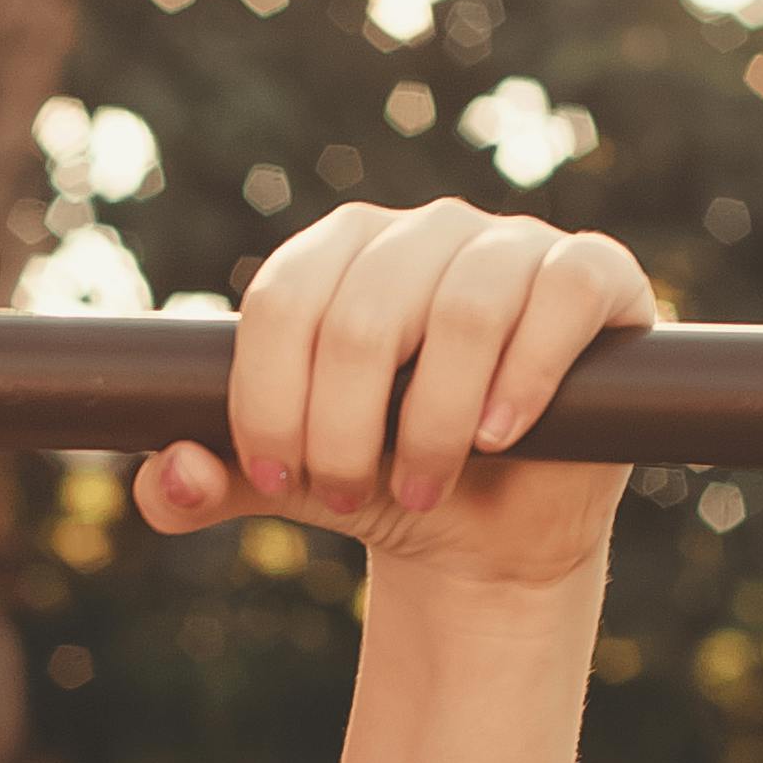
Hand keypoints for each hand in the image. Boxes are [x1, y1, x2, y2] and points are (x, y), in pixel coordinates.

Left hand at [133, 197, 655, 590]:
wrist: (493, 530)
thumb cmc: (384, 482)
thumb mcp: (288, 486)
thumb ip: (204, 484)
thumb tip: (167, 475)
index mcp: (340, 254)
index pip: (282, 301)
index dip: (268, 401)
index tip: (277, 480)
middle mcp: (425, 232)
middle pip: (363, 316)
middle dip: (345, 430)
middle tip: (351, 497)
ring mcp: (513, 245)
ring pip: (465, 310)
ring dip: (434, 421)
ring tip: (422, 486)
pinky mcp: (594, 274)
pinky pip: (561, 295)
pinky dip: (523, 376)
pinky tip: (499, 437)